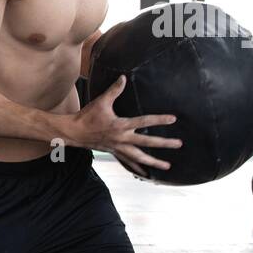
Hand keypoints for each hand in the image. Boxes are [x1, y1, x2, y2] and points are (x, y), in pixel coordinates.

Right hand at [66, 74, 181, 171]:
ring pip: (139, 157)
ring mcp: (118, 148)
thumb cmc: (87, 116)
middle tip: (178, 144)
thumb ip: (114, 90)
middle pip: (146, 143)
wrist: (73, 132)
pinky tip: (146, 174)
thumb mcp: (101, 102)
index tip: (173, 119)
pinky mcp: (114, 152)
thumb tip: (124, 78)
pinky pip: (128, 162)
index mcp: (120, 125)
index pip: (143, 122)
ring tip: (167, 167)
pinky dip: (137, 168)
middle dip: (163, 144)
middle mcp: (121, 139)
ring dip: (154, 162)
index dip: (159, 120)